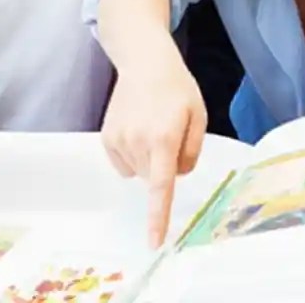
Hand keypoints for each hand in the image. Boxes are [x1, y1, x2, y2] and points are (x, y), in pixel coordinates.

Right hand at [101, 62, 207, 248]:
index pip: (160, 186)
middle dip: (165, 167)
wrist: (145, 63)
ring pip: (139, 172)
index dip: (157, 217)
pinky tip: (137, 128)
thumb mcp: (198, 116)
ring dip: (149, 160)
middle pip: (154, 179)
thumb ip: (192, 151)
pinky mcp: (106, 138)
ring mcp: (118, 140)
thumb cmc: (177, 89)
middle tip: (170, 134)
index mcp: (163, 138)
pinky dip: (133, 155)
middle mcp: (137, 141)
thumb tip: (177, 175)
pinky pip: (124, 164)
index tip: (154, 241)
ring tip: (152, 127)